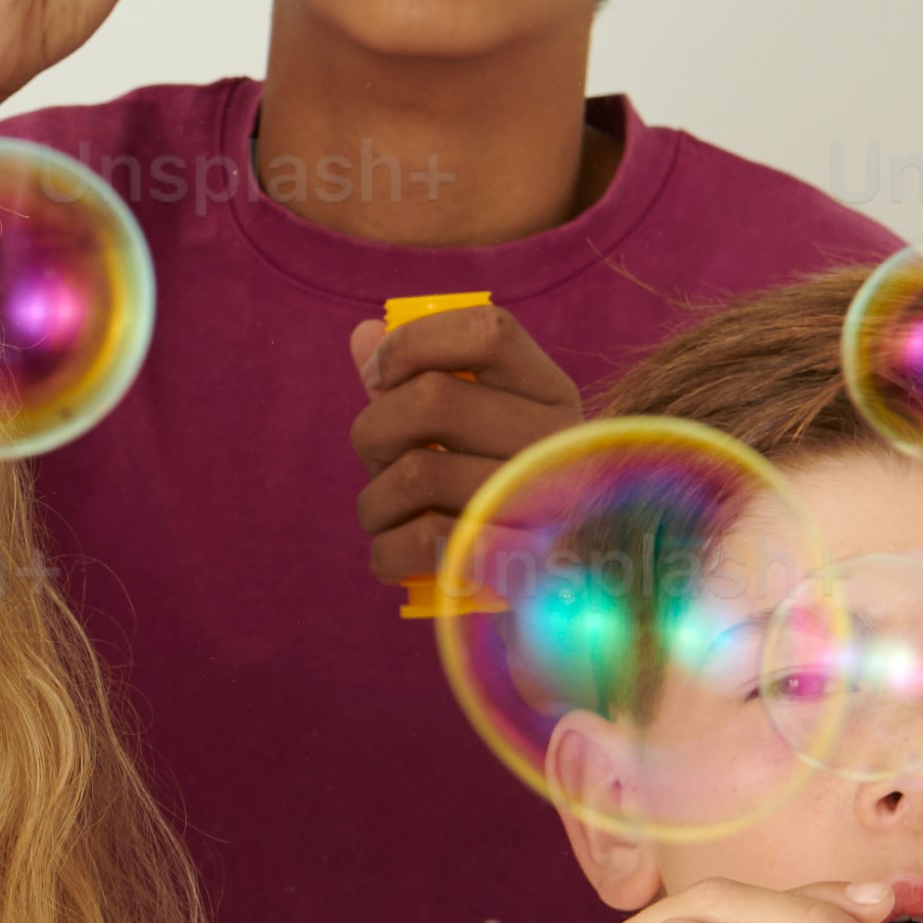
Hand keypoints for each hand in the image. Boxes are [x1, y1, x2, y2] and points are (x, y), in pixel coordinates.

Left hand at [344, 296, 584, 588]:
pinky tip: (391, 552)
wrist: (556, 591)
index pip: (488, 331)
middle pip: (433, 399)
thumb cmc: (497, 495)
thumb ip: (420, 379)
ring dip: (373, 500)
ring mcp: (543, 502)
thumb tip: (365, 333)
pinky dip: (384, 550)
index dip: (413, 342)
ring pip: (417, 474)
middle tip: (375, 456)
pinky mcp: (518, 566)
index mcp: (550, 392)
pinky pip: (420, 542)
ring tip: (383, 512)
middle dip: (374, 429)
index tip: (376, 374)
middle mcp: (557, 439)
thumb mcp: (471, 428)